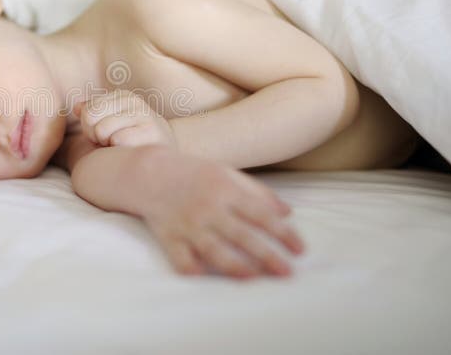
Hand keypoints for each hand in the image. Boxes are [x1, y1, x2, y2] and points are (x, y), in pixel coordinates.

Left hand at [73, 89, 175, 148]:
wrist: (165, 153)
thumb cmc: (132, 138)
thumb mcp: (111, 120)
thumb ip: (92, 111)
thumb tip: (76, 108)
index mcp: (123, 96)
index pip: (87, 110)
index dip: (89, 126)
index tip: (105, 133)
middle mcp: (135, 102)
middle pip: (91, 117)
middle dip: (94, 134)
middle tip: (109, 142)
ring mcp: (144, 116)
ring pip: (102, 129)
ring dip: (107, 144)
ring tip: (120, 146)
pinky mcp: (151, 132)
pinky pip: (118, 140)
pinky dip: (118, 150)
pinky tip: (129, 151)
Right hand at [137, 147, 303, 278]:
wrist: (150, 173)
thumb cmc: (195, 174)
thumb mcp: (228, 174)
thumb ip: (259, 193)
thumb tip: (288, 213)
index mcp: (226, 192)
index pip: (262, 215)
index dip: (283, 234)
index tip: (300, 251)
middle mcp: (209, 209)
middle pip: (242, 235)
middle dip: (267, 256)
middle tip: (288, 273)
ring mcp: (188, 224)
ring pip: (213, 249)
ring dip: (234, 266)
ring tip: (253, 279)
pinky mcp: (169, 236)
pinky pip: (179, 256)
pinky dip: (190, 267)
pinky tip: (203, 277)